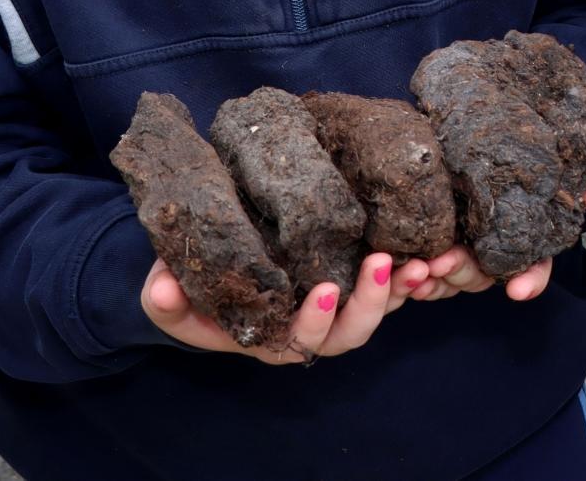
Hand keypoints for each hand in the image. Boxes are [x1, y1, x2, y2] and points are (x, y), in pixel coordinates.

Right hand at [142, 246, 429, 362]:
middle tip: (384, 265)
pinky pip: (386, 281)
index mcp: (267, 335)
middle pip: (349, 333)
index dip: (316, 321)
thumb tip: (160, 288)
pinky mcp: (350, 274)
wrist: (205, 263)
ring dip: (400, 290)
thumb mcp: (166, 290)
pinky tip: (425, 246)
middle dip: (372, 305)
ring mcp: (333, 304)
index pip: (300, 340)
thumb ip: (164, 296)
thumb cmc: (186, 281)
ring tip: (418, 261)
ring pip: (375, 310)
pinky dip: (406, 271)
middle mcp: (306, 326)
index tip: (326, 290)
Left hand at [405, 176, 585, 302]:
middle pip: (482, 276)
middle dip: (464, 271)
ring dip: (436, 276)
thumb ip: (572, 182)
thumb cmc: (509, 169)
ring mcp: (460, 259)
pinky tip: (406, 271)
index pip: (533, 270)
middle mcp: (491, 257)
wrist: (458, 149)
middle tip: (444, 260)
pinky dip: (414, 279)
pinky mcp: (429, 256)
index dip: (529, 281)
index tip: (517, 292)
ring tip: (421, 264)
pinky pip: (423, 279)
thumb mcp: (538, 171)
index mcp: (520, 243)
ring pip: (450, 279)